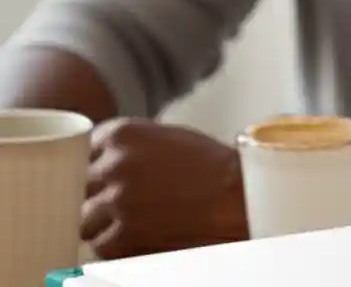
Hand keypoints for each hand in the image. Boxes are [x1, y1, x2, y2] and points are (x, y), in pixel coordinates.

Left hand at [82, 119, 247, 257]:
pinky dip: (115, 244)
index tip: (110, 176)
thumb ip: (130, 146)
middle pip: (79, 185)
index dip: (98, 167)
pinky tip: (139, 236)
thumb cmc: (214, 168)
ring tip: (132, 222)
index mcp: (122, 133)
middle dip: (98, 194)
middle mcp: (114, 164)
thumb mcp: (168, 138)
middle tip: (125, 201)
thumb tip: (100, 162)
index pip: (84, 151)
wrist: (242, 198)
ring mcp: (116, 201)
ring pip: (83, 218)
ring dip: (102, 222)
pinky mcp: (123, 236)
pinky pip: (100, 244)